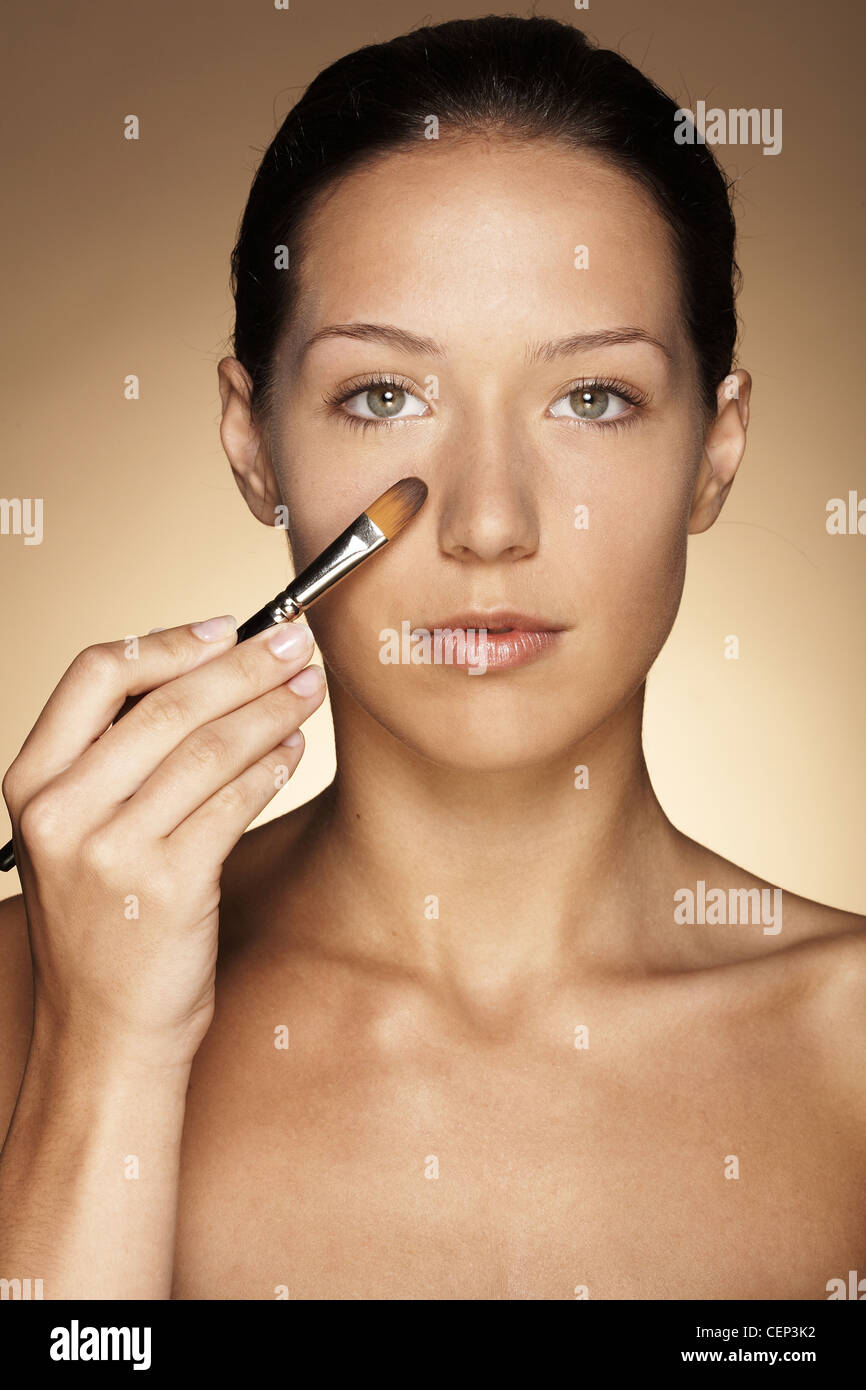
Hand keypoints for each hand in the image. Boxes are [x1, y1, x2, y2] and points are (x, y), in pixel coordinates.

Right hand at [1, 616, 324, 1065]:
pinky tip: (296, 749)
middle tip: (296, 644)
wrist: (105, 1035)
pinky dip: (272, 767)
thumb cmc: (104, 927)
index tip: (227, 627)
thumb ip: (117, 762)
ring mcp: (110, 851)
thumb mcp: (78, 837)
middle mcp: (61, 811)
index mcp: (32, 783)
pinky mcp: (166, 888)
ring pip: (208, 749)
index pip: (94, 673)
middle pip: (166, 704)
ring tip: (309, 689)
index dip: (168, 641)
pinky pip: (233, 802)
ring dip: (270, 710)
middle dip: (244, 666)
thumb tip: (206, 674)